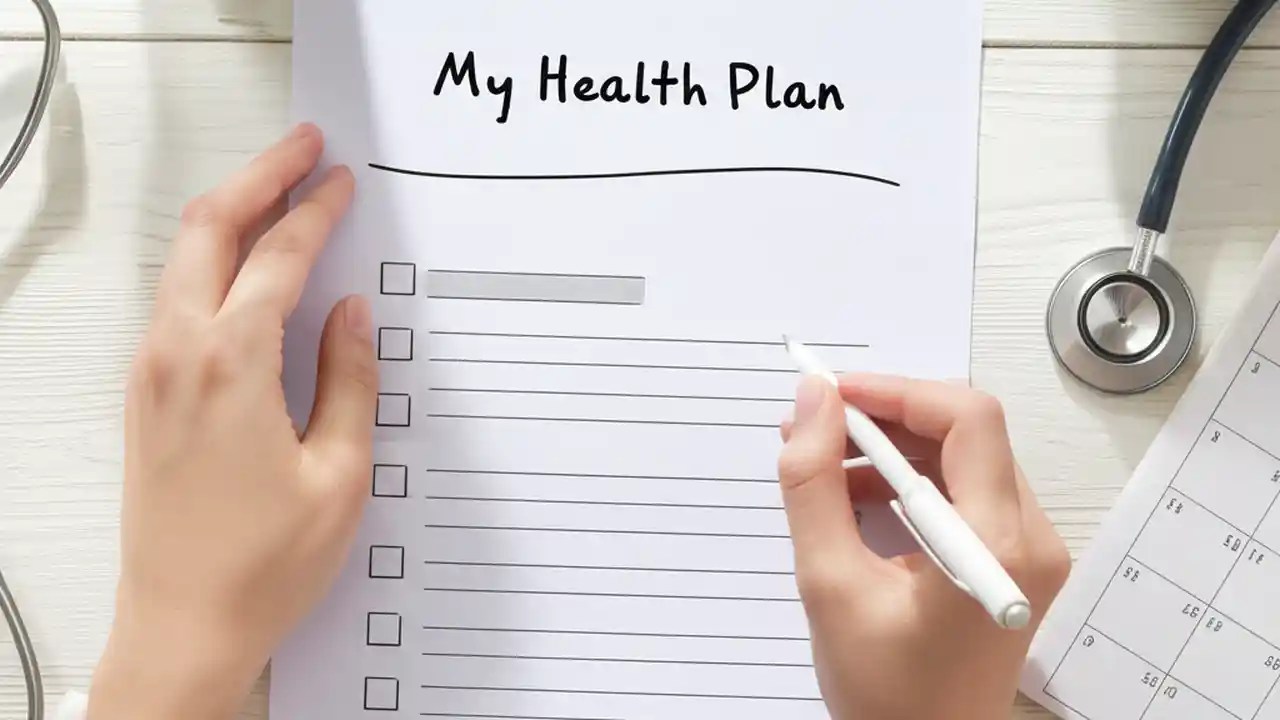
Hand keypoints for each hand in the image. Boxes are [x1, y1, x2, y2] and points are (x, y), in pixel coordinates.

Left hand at [89, 124, 375, 719]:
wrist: (183, 625)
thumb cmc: (261, 566)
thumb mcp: (338, 474)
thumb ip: (349, 380)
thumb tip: (351, 315)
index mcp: (231, 364)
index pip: (279, 258)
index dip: (316, 211)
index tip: (342, 183)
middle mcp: (178, 354)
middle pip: (209, 229)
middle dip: (259, 175)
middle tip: (302, 145)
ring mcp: (152, 373)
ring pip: (183, 257)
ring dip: (229, 213)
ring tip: (276, 190)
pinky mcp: (147, 396)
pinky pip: (175, 298)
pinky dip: (211, 260)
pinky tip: (244, 267)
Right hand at [779, 374, 1069, 719]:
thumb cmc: (885, 693)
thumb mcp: (829, 584)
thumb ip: (814, 485)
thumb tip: (812, 403)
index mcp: (997, 545)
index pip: (966, 420)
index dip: (895, 391)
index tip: (832, 394)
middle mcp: (1032, 539)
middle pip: (967, 433)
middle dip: (888, 417)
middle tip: (819, 423)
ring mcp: (1029, 553)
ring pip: (965, 459)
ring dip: (895, 449)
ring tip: (826, 462)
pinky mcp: (1014, 563)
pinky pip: (966, 493)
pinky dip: (911, 481)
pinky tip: (855, 497)